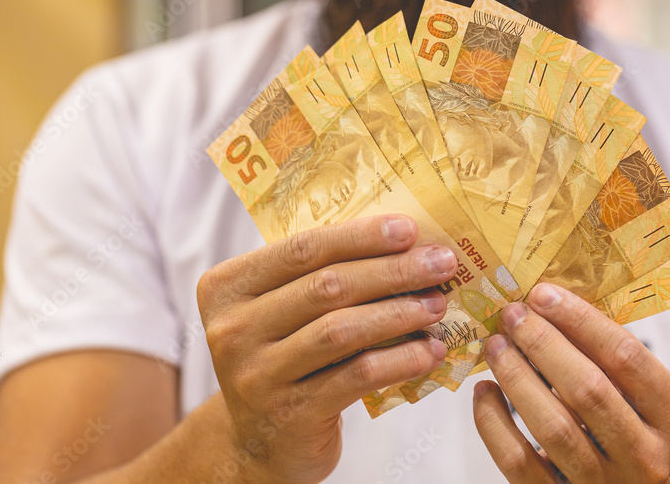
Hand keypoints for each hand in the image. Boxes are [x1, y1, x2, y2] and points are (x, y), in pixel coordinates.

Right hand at [197, 215, 456, 483]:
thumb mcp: (283, 311)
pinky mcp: (290, 414)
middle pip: (326, 286)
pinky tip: (430, 352)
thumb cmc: (285, 357)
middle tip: (442, 262)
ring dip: (400, 312)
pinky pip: (356, 376)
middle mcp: (232, 330)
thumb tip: (404, 241)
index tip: (409, 229)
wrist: (261, 440)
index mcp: (227, 288)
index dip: (360, 236)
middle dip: (393, 270)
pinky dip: (399, 360)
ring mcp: (257, 375)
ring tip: (438, 305)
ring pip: (341, 330)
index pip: (302, 249)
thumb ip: (321, 275)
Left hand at [473, 283, 669, 482]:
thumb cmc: (629, 426)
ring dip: (517, 377)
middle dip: (543, 343)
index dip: (581, 320)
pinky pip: (519, 461)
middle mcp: (649, 459)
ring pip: (553, 426)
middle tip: (512, 314)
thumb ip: (609, 356)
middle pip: (588, 389)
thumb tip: (547, 300)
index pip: (627, 357)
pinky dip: (494, 422)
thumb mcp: (642, 395)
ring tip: (496, 345)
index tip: (543, 294)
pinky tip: (484, 391)